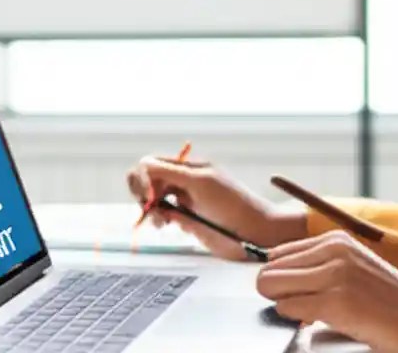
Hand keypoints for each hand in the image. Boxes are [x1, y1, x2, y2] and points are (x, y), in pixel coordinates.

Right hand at [126, 155, 305, 260]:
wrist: (255, 232)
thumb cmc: (233, 204)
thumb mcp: (200, 182)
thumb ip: (171, 173)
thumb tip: (142, 166)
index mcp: (189, 167)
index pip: (152, 164)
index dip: (144, 178)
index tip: (150, 195)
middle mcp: (185, 182)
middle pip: (148, 181)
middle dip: (143, 193)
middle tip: (150, 209)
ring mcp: (185, 201)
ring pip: (153, 200)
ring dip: (150, 209)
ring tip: (162, 222)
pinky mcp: (188, 220)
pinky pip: (164, 215)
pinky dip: (160, 219)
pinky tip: (169, 224)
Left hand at [256, 231, 397, 352]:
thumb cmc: (388, 301)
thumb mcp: (354, 268)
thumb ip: (320, 265)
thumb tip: (273, 275)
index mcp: (337, 239)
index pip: (278, 254)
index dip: (281, 278)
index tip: (296, 292)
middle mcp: (334, 251)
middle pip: (269, 270)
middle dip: (278, 292)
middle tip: (302, 306)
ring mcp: (334, 275)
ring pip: (271, 286)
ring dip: (286, 304)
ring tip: (313, 312)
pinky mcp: (334, 301)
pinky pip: (286, 308)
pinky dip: (295, 318)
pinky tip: (319, 320)